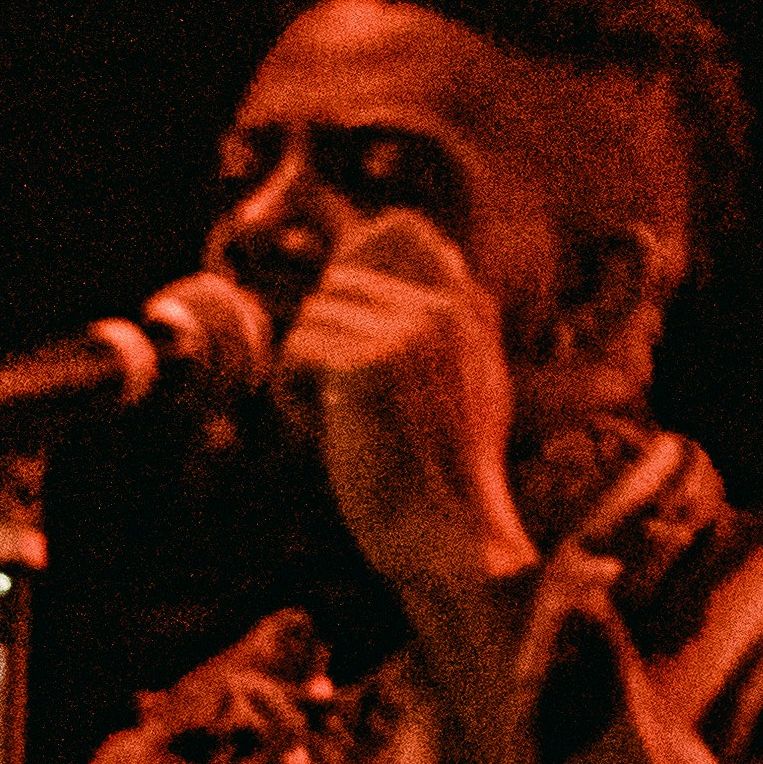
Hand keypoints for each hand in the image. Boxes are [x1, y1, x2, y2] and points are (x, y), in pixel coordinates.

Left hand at [277, 208, 595, 630]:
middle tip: (355, 404)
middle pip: (335, 285)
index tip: (347, 309)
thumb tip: (388, 257)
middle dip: (327, 343)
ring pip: (309, 321)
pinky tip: (334, 435)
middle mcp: (445, 307)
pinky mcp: (368, 362)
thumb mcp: (465, 382)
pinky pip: (293, 356)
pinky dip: (295, 401)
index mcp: (469, 307)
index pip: (399, 227)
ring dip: (310, 375)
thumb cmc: (442, 474)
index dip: (355, 257)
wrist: (446, 536)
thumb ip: (438, 324)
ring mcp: (410, 331)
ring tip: (348, 422)